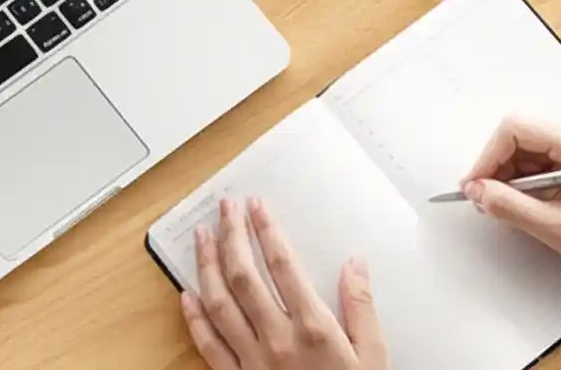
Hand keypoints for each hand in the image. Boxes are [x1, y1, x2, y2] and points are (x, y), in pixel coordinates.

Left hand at [179, 197, 387, 369]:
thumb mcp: (374, 357)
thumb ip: (361, 307)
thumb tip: (354, 263)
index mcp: (314, 329)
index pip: (283, 265)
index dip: (266, 230)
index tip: (256, 206)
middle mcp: (278, 341)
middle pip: (245, 275)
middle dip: (232, 235)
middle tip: (225, 208)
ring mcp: (252, 362)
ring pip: (219, 303)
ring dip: (206, 265)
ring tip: (201, 236)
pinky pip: (207, 345)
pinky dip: (193, 316)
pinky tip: (186, 293)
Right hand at [460, 116, 560, 287]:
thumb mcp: (555, 227)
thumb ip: (511, 206)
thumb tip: (476, 191)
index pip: (516, 129)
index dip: (489, 155)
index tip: (475, 186)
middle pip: (519, 136)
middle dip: (496, 166)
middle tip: (483, 199)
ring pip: (525, 150)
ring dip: (508, 176)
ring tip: (502, 206)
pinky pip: (537, 164)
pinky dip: (522, 183)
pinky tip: (520, 205)